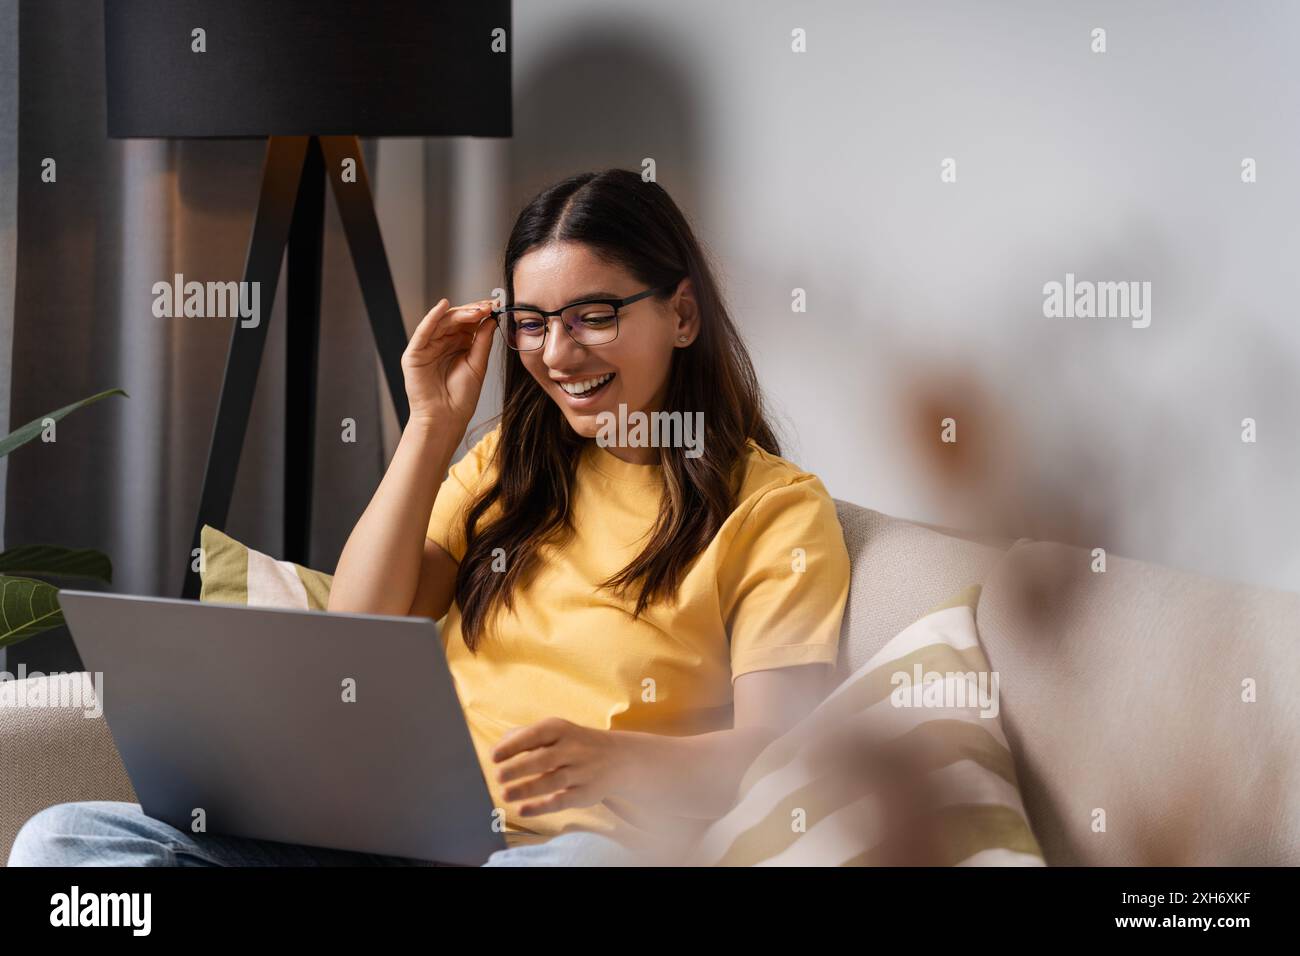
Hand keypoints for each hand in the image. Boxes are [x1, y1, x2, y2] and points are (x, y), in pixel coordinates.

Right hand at [402, 297, 496, 427]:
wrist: (447, 418)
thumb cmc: (462, 397)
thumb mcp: (478, 364)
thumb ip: (483, 341)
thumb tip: (491, 319)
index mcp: (458, 345)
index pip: (468, 323)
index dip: (481, 314)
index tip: (495, 306)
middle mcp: (442, 343)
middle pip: (456, 319)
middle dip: (472, 311)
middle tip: (487, 307)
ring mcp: (428, 347)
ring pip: (442, 322)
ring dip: (459, 313)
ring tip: (476, 310)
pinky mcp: (414, 353)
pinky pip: (423, 331)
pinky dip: (432, 317)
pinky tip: (443, 306)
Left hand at [491, 718, 631, 817]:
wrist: (618, 757)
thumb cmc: (574, 743)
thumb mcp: (555, 731)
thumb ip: (525, 736)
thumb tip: (498, 748)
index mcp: (561, 729)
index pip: (535, 735)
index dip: (513, 746)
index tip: (494, 757)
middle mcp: (573, 749)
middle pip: (543, 759)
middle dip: (519, 768)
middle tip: (498, 776)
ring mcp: (581, 771)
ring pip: (553, 781)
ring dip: (527, 789)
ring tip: (505, 794)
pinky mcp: (586, 793)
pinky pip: (562, 801)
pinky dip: (542, 807)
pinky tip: (523, 810)